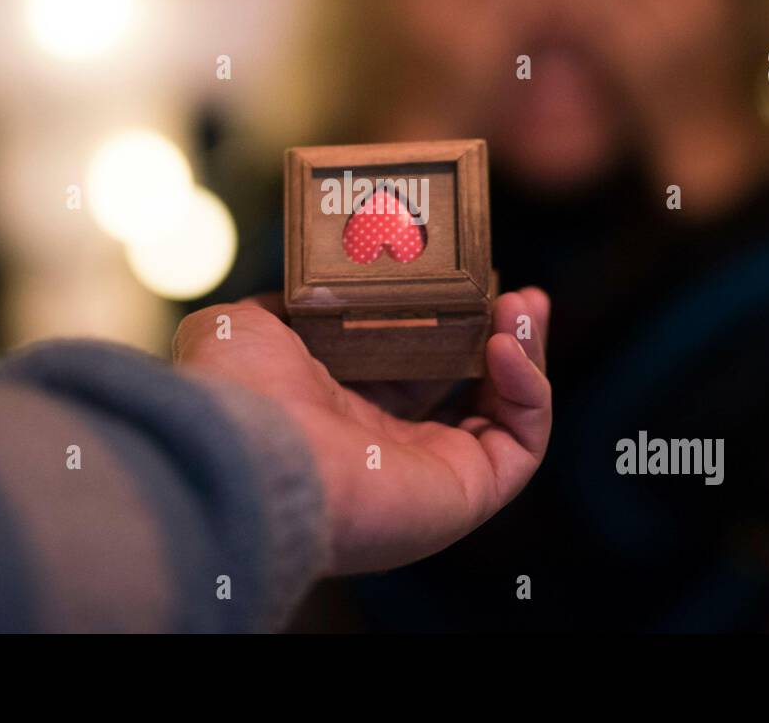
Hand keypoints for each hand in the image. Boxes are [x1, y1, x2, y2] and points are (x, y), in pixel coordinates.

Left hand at [173, 288, 551, 573]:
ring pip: (505, 415)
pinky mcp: (465, 493)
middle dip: (500, 335)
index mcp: (341, 410)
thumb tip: (308, 289)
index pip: (412, 365)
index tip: (465, 276)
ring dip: (525, 354)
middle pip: (468, 388)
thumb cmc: (239, 392)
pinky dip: (529, 391)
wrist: (246, 453)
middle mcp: (389, 447)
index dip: (445, 321)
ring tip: (525, 303)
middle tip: (516, 291)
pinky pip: (522, 444)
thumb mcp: (250, 324)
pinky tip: (507, 345)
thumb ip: (285, 304)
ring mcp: (430, 473)